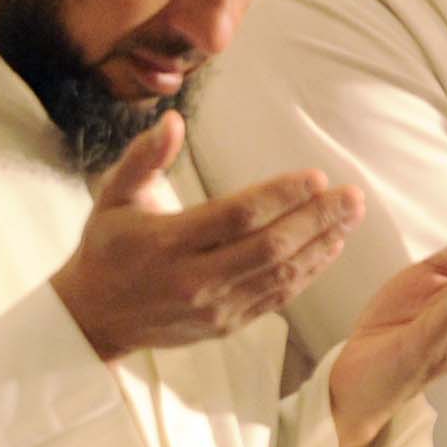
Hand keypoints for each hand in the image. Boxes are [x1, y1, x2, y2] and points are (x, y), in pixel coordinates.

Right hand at [48, 115, 363, 360]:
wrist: (94, 318)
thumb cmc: (107, 248)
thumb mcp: (114, 197)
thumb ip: (144, 158)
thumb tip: (172, 120)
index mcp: (166, 243)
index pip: (236, 216)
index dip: (280, 195)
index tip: (316, 177)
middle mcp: (193, 279)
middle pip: (269, 246)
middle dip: (316, 219)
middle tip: (352, 196)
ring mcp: (213, 307)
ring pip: (280, 275)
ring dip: (321, 243)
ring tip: (350, 216)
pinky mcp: (227, 325)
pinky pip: (277, 298)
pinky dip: (309, 273)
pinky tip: (330, 246)